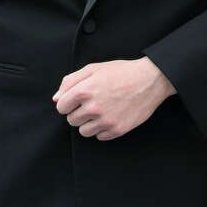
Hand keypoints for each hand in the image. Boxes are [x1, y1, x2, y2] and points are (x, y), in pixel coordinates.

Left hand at [53, 57, 174, 139]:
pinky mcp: (117, 130)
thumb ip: (70, 81)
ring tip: (101, 111)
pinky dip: (102, 129)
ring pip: (83, 131)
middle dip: (78, 113)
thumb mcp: (94, 69)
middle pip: (71, 120)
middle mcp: (93, 107)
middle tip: (92, 104)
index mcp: (84, 90)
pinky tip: (111, 117)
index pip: (61, 107)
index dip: (68, 103)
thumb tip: (56, 99)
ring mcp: (105, 120)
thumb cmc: (121, 72)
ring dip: (89, 123)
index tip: (77, 100)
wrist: (150, 80)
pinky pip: (99, 137)